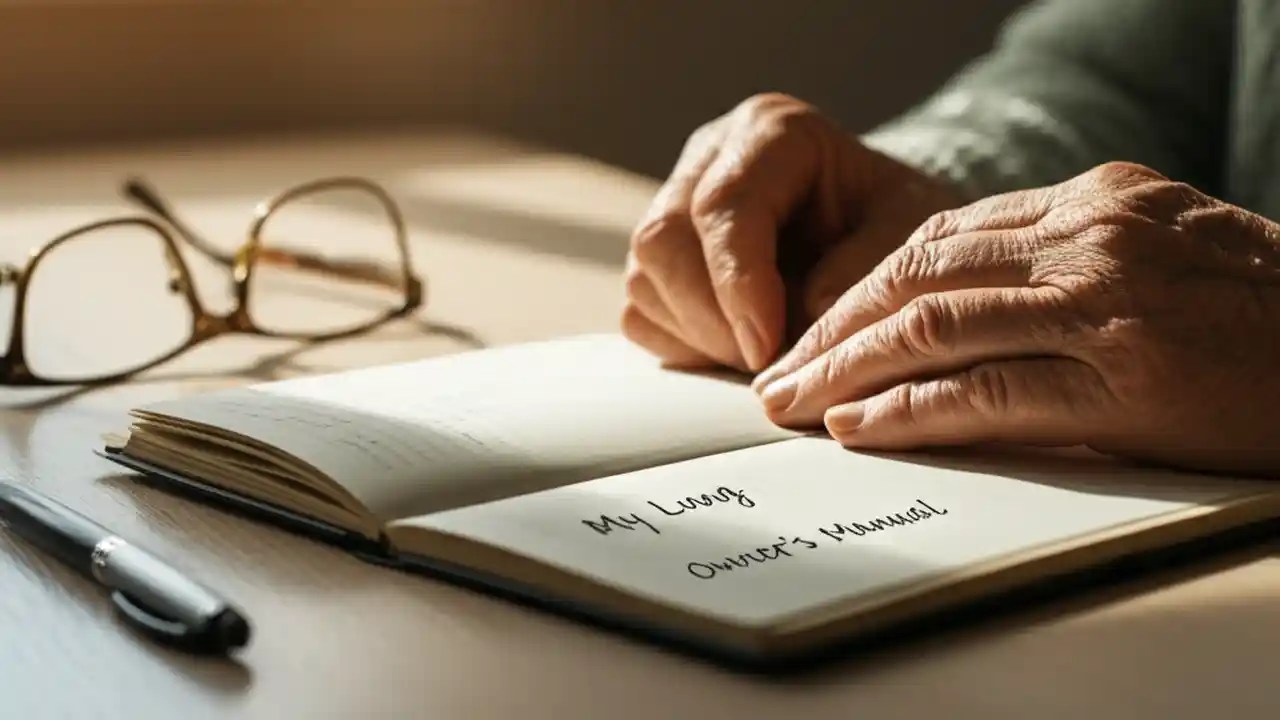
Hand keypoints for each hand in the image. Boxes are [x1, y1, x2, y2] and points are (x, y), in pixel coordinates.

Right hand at [621, 93, 961, 371]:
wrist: (880, 230)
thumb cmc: (895, 224)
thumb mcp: (907, 235)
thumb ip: (862, 272)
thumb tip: (801, 320)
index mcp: (771, 132)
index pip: (724, 205)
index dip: (738, 283)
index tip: (767, 348)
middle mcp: (708, 159)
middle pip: (663, 240)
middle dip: (711, 318)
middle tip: (767, 365)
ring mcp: (674, 206)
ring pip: (645, 280)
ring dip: (700, 337)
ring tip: (765, 356)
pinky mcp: (660, 259)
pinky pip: (641, 313)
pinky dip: (685, 346)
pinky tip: (738, 348)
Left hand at [753, 161, 1279, 475]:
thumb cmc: (1261, 314)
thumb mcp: (1158, 252)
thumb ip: (1063, 263)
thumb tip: (958, 305)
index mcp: (1094, 201)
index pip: (941, 237)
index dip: (864, 288)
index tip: (816, 327)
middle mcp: (1089, 239)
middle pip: (917, 274)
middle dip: (834, 327)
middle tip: (778, 371)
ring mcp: (1104, 306)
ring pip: (934, 328)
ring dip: (848, 369)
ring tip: (794, 403)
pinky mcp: (1123, 381)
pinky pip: (985, 391)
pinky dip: (910, 411)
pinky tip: (861, 427)